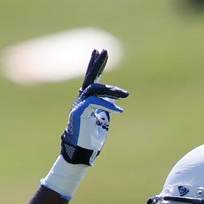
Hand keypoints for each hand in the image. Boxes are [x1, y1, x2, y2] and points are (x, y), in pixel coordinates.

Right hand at [60, 49, 128, 165]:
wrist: (81, 153)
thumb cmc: (91, 140)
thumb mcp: (102, 121)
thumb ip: (104, 108)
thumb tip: (111, 100)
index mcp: (86, 101)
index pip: (91, 80)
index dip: (96, 65)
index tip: (100, 52)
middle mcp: (81, 101)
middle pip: (89, 78)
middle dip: (97, 64)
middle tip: (104, 50)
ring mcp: (79, 106)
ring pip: (94, 89)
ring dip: (110, 90)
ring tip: (125, 95)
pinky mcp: (79, 113)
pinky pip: (94, 103)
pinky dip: (107, 105)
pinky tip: (119, 110)